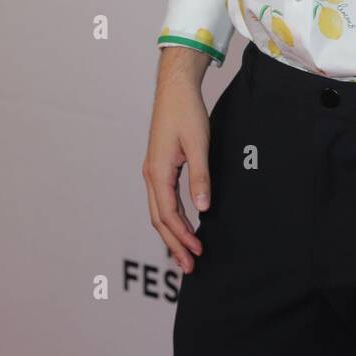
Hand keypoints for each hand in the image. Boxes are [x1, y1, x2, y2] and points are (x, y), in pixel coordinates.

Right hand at [142, 46, 212, 273]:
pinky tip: (182, 224)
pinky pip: (162, 200)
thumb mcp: (198, 144)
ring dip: (172, 233)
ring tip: (186, 252)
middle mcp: (151, 175)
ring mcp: (153, 171)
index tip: (198, 251)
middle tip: (189, 267)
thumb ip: (200, 178)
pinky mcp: (159, 166)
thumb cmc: (186, 112)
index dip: (183, 236)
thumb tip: (203, 209)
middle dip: (174, 244)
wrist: (175, 88)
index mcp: (158, 172)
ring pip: (159, 211)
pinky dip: (171, 218)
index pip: (169, 215)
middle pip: (159, 220)